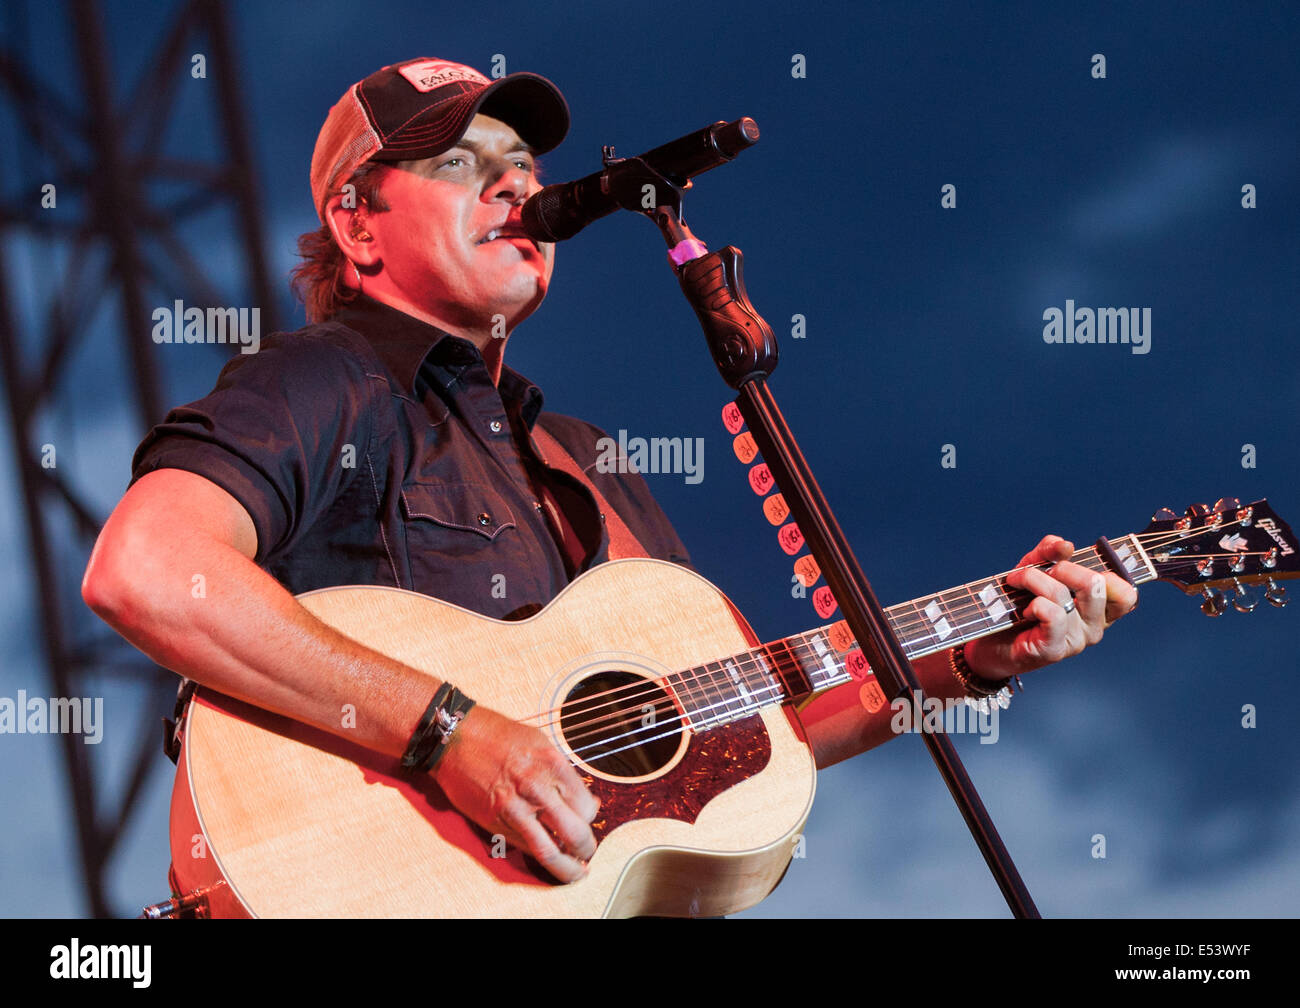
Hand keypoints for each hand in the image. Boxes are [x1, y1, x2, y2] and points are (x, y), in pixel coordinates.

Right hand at [432, 705, 599, 882]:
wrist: (455, 738)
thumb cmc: (497, 735)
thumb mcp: (540, 742)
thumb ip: (563, 773)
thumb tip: (585, 802)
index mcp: (551, 764)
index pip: (585, 806)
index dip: (590, 816)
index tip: (588, 817)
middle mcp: (535, 787)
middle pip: (573, 832)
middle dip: (586, 848)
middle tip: (588, 851)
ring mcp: (513, 808)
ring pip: (548, 851)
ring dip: (567, 867)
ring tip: (575, 871)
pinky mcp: (494, 822)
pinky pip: (523, 847)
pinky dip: (539, 855)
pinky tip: (548, 856)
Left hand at [964, 535, 1138, 680]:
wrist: (990, 643)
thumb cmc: (1016, 607)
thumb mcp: (1033, 571)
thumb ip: (1049, 554)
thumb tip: (1064, 545)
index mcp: (1098, 610)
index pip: (1125, 592)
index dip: (1104, 570)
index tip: (1072, 563)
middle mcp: (1094, 627)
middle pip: (1095, 584)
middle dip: (1061, 568)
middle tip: (1037, 572)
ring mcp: (1076, 641)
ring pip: (1063, 595)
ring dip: (1033, 580)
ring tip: (1016, 583)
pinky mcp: (1055, 650)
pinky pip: (1052, 614)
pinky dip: (1033, 604)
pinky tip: (1024, 611)